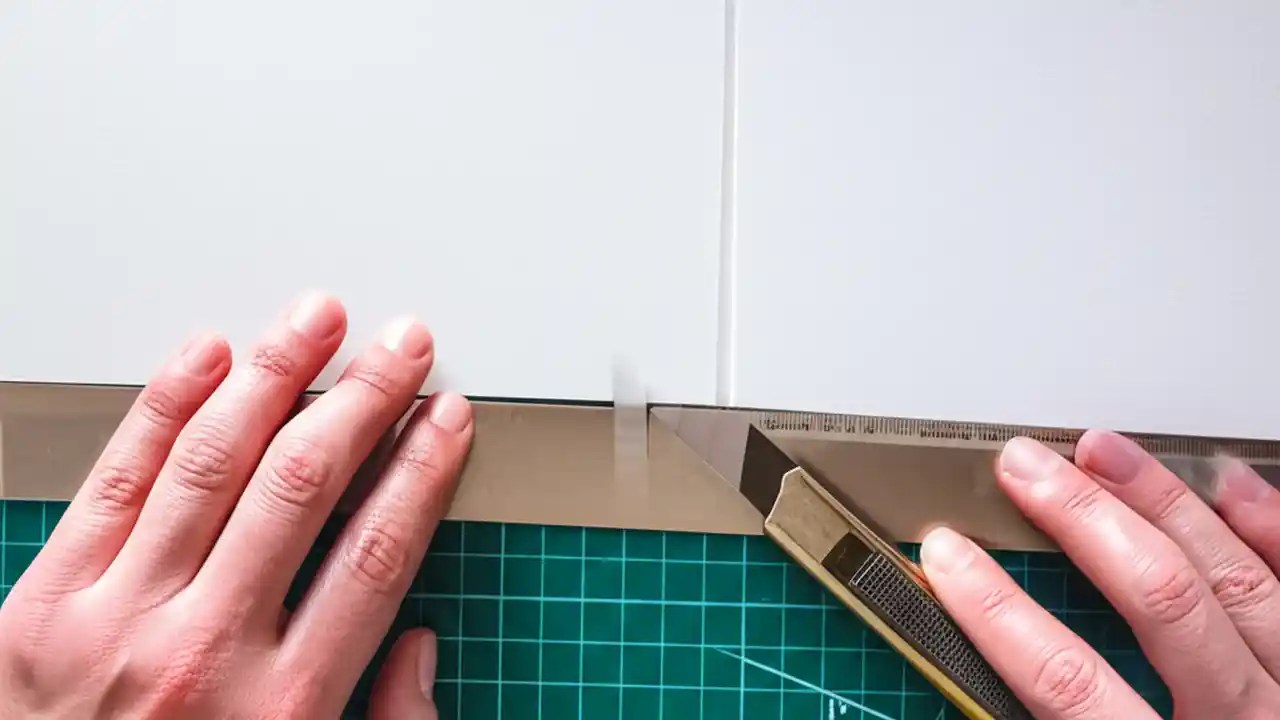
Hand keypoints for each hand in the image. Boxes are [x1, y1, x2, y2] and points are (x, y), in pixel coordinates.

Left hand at [0, 292, 473, 718]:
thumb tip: (417, 648)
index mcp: (282, 711)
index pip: (376, 553)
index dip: (421, 471)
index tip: (445, 420)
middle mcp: (201, 655)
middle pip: (304, 487)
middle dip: (365, 399)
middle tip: (401, 347)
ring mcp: (113, 622)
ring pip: (212, 463)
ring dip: (275, 376)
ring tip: (315, 321)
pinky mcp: (40, 607)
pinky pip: (113, 481)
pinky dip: (163, 408)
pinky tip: (207, 358)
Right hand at [922, 432, 1279, 717]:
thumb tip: (982, 692)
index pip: (1070, 684)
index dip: (999, 612)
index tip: (948, 559)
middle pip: (1161, 603)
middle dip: (1082, 521)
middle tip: (1026, 469)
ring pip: (1238, 580)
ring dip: (1164, 503)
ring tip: (1104, 453)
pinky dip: (1273, 531)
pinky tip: (1234, 486)